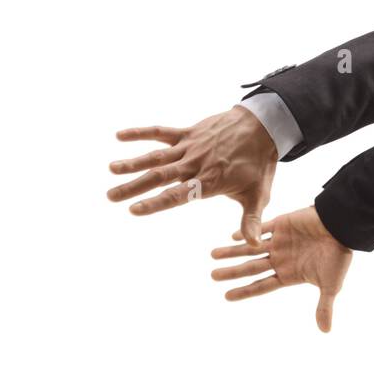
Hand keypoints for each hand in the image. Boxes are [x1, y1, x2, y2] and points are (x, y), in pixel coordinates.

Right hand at [108, 105, 278, 243]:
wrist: (263, 127)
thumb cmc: (260, 164)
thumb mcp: (259, 194)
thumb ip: (251, 220)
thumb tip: (254, 246)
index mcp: (209, 181)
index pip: (178, 195)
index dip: (156, 203)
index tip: (134, 209)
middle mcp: (195, 164)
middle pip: (160, 176)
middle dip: (134, 187)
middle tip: (110, 196)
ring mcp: (190, 147)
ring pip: (157, 155)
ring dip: (133, 162)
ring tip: (111, 168)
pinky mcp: (188, 133)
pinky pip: (161, 132)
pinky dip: (141, 132)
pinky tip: (119, 135)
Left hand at [209, 205, 352, 331]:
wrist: (343, 227)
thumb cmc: (338, 256)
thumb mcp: (331, 285)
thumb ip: (324, 307)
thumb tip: (326, 331)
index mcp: (289, 274)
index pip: (262, 286)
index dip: (245, 291)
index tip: (227, 296)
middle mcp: (281, 259)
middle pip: (251, 268)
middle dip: (232, 271)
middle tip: (213, 275)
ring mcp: (280, 242)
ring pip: (250, 249)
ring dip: (232, 251)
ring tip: (213, 254)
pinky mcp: (281, 225)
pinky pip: (260, 229)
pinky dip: (247, 232)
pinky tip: (232, 235)